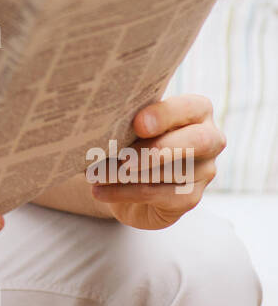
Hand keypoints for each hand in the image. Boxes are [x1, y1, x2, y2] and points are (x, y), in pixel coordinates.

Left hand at [91, 93, 226, 229]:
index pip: (190, 108)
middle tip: (123, 155)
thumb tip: (106, 121)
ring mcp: (204, 171)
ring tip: (95, 173)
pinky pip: (157, 194)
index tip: (137, 124)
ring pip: (171, 172)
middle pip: (197, 142)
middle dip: (158, 149)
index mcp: (197, 111)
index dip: (165, 115)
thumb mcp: (133, 125)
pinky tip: (99, 191)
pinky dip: (123, 192)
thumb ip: (131, 119)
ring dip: (128, 174)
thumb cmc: (133, 140)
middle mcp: (210, 139)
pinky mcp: (190, 198)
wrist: (128, 181)